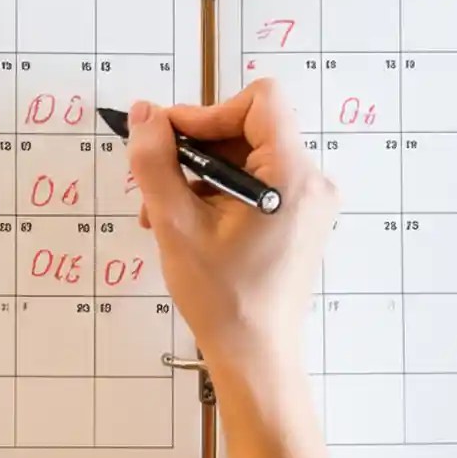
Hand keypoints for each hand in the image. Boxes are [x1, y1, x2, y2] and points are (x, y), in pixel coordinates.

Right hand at [126, 78, 338, 369]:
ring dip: (201, 174)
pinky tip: (189, 224)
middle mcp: (311, 181)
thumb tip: (145, 114)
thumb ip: (155, 161)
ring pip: (248, 156)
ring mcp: (309, 202)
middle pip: (250, 129)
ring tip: (164, 213)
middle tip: (157, 181)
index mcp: (291, 175)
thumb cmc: (222, 298)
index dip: (210, 111)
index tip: (173, 139)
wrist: (255, 356)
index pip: (260, 101)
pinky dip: (220, 192)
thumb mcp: (175, 223)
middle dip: (197, 149)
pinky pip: (257, 182)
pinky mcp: (300, 219)